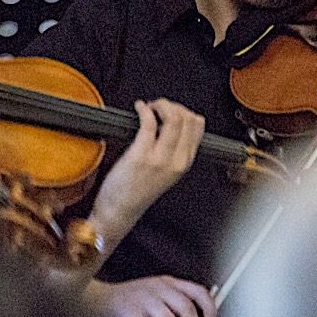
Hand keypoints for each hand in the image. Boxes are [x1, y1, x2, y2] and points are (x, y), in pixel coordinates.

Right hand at [83, 276, 214, 316]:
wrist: (95, 298)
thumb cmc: (128, 299)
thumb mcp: (155, 294)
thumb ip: (173, 306)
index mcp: (168, 282)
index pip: (198, 292)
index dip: (210, 309)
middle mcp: (159, 288)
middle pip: (187, 309)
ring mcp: (143, 299)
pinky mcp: (128, 313)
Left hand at [88, 100, 203, 250]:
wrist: (118, 211)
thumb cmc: (137, 192)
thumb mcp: (167, 173)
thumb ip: (175, 150)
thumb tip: (174, 125)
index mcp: (184, 162)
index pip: (197, 125)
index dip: (186, 111)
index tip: (173, 110)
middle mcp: (176, 160)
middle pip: (187, 118)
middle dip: (173, 105)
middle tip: (160, 106)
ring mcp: (159, 158)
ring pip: (172, 118)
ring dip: (161, 105)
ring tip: (151, 106)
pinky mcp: (140, 155)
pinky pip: (149, 123)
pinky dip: (145, 110)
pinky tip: (140, 108)